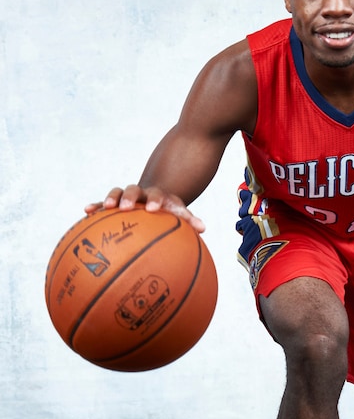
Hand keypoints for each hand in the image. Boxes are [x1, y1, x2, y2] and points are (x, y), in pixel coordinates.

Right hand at [84, 184, 205, 232]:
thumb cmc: (168, 212)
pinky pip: (103, 203)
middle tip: (125, 207)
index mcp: (158, 196)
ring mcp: (126, 197)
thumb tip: (203, 228)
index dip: (155, 200)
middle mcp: (141, 193)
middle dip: (129, 197)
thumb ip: (189, 220)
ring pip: (117, 193)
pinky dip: (96, 206)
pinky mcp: (114, 203)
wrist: (154, 199)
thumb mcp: (179, 214)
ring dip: (110, 198)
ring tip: (104, 208)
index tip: (153, 208)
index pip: (158, 196)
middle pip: (133, 190)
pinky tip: (86, 211)